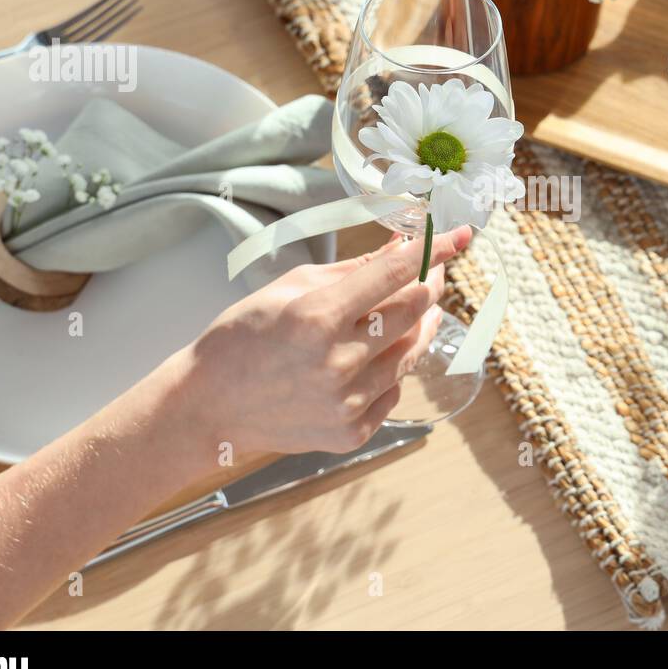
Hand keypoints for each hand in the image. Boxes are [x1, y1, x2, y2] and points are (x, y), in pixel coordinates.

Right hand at [168, 225, 471, 456]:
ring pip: (410, 352)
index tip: (460, 236)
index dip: (434, 250)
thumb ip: (351, 271)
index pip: (396, 274)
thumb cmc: (242, 339)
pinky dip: (392, 369)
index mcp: (318, 318)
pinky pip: (393, 391)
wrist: (208, 407)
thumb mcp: (289, 288)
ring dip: (419, 325)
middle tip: (433, 270)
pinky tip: (377, 356)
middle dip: (429, 284)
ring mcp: (347, 403)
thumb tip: (401, 248)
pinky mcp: (351, 433)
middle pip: (413, 312)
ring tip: (417, 307)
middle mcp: (339, 363)